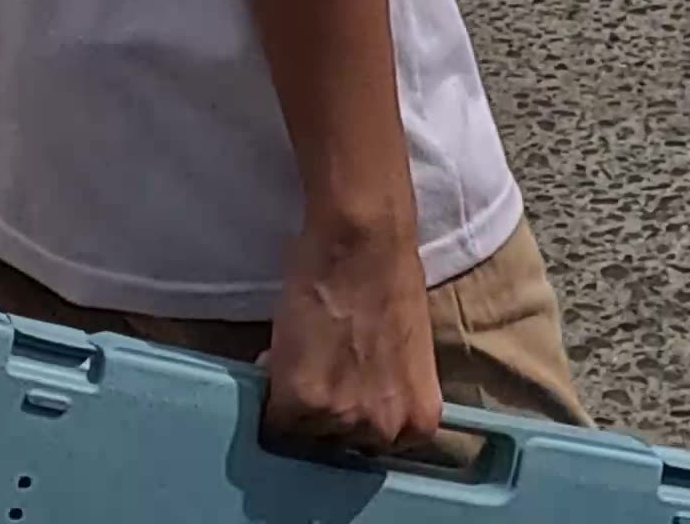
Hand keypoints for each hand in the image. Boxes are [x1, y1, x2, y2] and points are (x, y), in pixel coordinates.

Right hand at [263, 214, 440, 455]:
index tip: (345, 392)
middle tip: (322, 368)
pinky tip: (284, 353)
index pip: (374, 451)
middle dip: (326, 410)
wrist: (364, 238)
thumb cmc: (392, 278)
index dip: (353, 416)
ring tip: (303, 354)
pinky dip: (271, 390)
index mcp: (418, 421)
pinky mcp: (297, 401)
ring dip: (296, 400)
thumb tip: (353, 407)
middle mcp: (383, 430)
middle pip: (337, 446)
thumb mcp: (407, 354)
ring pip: (301, 433)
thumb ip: (388, 392)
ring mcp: (339, 419)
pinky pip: (271, 419)